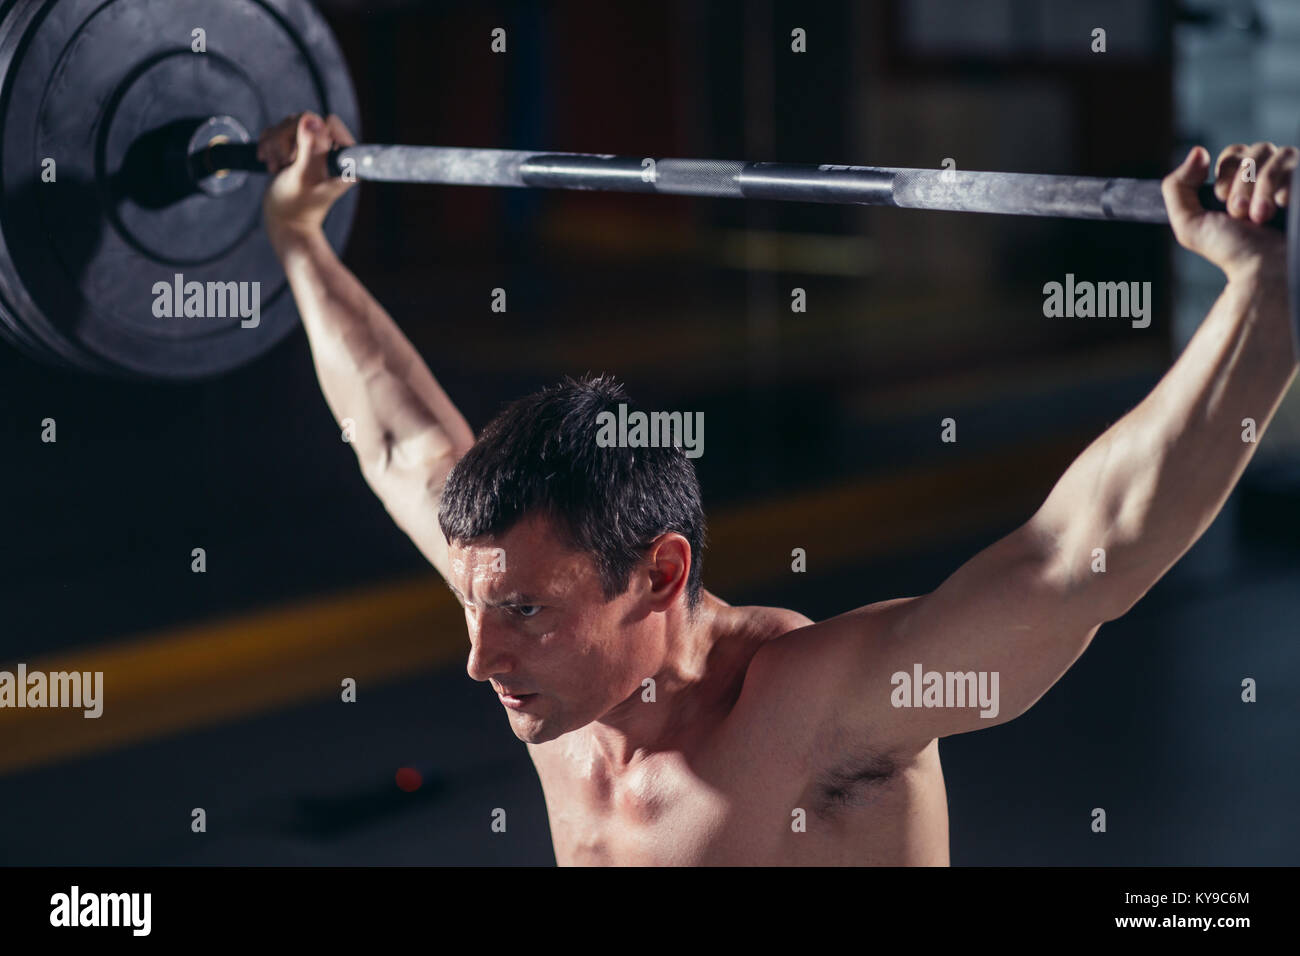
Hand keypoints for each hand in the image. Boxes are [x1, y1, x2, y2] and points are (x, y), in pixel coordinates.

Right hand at [259, 111, 355, 242]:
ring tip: (276, 166)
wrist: (285, 224)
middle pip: (307, 119)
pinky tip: (270, 162)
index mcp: (344, 160)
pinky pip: (281, 130)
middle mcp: (333, 152)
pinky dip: (270, 143)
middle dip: (286, 139)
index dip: (310, 133)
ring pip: (291, 123)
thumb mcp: (302, 176)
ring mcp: (316, 150)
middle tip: (283, 163)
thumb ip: (309, 148)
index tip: (298, 155)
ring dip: (276, 143)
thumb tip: (312, 118)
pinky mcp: (300, 150)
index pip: (330, 123)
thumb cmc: (296, 208)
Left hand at [1161, 142, 1294, 281]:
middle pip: (1257, 149)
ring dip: (1263, 186)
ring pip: (1281, 153)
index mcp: (1242, 183)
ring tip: (1260, 216)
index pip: (1235, 153)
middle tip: (1240, 213)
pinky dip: (1284, 184)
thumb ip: (1177, 188)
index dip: (1226, 172)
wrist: (1265, 269)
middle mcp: (1270, 176)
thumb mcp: (1189, 223)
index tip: (1222, 202)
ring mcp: (1293, 178)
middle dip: (1243, 182)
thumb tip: (1198, 151)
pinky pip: (1297, 164)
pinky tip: (1283, 205)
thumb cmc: (1231, 250)